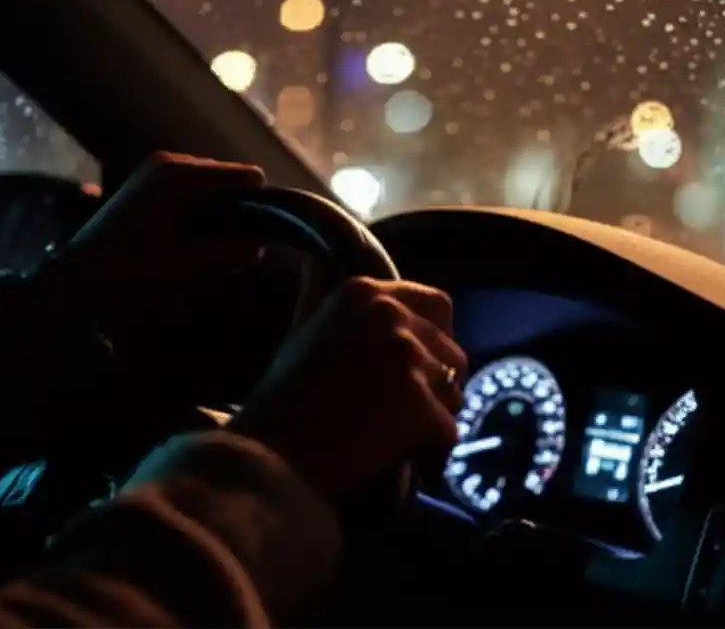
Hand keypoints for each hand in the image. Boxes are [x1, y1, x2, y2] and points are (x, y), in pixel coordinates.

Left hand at [43, 151, 265, 317]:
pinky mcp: (150, 184)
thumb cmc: (128, 268)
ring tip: (211, 247)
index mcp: (181, 175)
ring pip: (212, 186)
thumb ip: (226, 254)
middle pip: (229, 179)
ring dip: (220, 214)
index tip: (255, 237)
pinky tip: (191, 239)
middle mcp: (171, 163)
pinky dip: (201, 212)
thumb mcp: (183, 264)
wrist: (77, 274)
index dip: (259, 204)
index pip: (246, 176)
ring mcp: (158, 171)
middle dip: (239, 210)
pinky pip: (193, 190)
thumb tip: (262, 248)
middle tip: (233, 247)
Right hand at [230, 277, 467, 502]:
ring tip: (395, 439)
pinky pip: (448, 433)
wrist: (269, 456)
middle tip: (404, 413)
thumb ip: (322, 297)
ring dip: (435, 419)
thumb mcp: (301, 331)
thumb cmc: (281, 401)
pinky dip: (432, 453)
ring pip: (455, 394)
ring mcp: (408, 359)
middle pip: (452, 352)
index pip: (438, 305)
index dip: (435, 340)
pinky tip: (404, 463)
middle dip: (438, 384)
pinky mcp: (421, 406)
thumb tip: (309, 261)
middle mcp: (391, 316)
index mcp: (363, 293)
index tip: (420, 366)